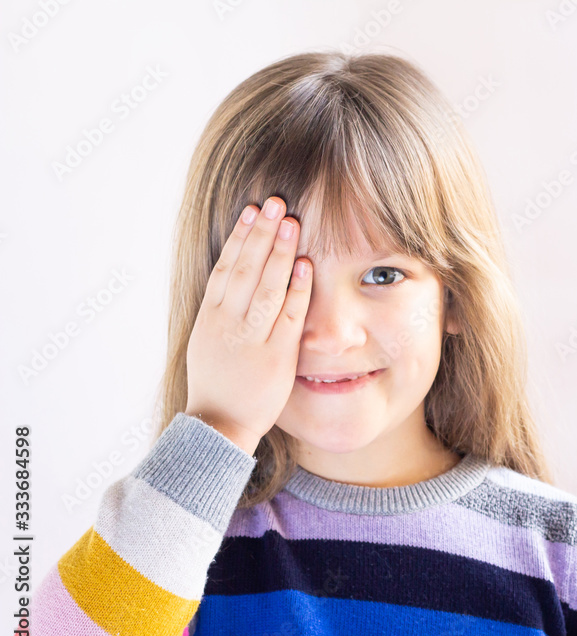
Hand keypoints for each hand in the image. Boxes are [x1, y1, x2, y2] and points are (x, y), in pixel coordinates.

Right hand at [184, 196, 311, 454]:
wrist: (217, 428)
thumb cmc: (216, 384)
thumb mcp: (206, 342)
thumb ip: (219, 310)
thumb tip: (230, 277)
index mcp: (209, 318)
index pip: (226, 267)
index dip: (239, 237)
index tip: (251, 210)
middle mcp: (227, 324)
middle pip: (245, 269)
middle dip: (261, 233)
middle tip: (274, 202)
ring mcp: (250, 340)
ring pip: (264, 288)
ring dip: (279, 253)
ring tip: (290, 222)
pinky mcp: (274, 357)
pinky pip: (287, 318)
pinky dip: (296, 290)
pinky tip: (305, 266)